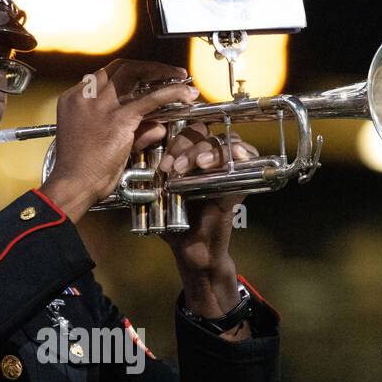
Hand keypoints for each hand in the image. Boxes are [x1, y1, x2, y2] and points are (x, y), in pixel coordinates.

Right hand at [38, 60, 198, 221]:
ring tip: (180, 77)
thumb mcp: (103, 144)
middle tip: (168, 72)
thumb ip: (132, 132)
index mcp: (74, 100)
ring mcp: (101, 106)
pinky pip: (150, 98)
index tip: (146, 77)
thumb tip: (157, 127)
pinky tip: (185, 92)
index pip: (106, 76)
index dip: (130, 74)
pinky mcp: (118, 118)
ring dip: (161, 72)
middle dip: (148, 67)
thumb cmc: (82, 171)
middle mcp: (85, 97)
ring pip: (135, 75)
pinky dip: (171, 92)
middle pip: (120, 68)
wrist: (73, 185)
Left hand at [158, 122, 255, 277]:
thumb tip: (133, 152)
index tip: (164, 165)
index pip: (183, 131)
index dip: (174, 141)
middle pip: (204, 132)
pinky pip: (247, 160)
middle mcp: (206, 158)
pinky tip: (235, 154)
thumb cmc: (173, 221)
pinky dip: (242, 153)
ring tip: (200, 165)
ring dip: (210, 150)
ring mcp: (225, 169)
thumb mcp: (156, 194)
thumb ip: (148, 174)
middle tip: (177, 167)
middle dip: (189, 145)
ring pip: (223, 142)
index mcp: (186, 156)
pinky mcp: (239, 182)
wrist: (190, 250)